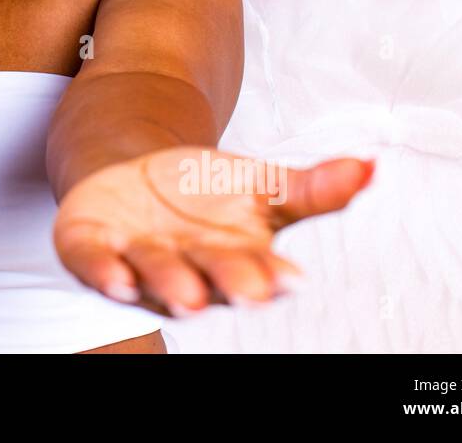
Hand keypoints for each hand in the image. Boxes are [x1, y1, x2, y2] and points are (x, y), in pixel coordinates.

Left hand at [53, 145, 373, 315]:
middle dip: (228, 283)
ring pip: (155, 277)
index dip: (272, 278)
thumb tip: (371, 166)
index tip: (290, 280)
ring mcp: (137, 262)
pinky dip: (105, 273)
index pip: (258, 272)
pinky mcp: (90, 249)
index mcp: (235, 259)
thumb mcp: (259, 184)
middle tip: (249, 292)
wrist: (130, 171)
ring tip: (187, 295)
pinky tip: (118, 279)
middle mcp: (188, 271)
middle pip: (210, 278)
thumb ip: (312, 186)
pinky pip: (95, 266)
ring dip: (170, 284)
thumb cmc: (203, 192)